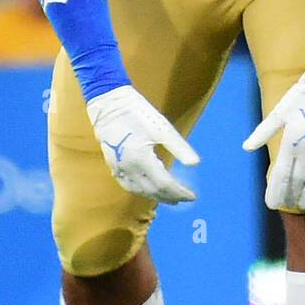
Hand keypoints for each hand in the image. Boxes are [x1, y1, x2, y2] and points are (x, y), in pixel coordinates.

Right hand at [86, 85, 198, 203]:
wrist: (108, 105)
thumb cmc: (138, 113)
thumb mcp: (162, 128)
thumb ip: (179, 147)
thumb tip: (195, 164)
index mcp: (142, 158)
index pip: (165, 184)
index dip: (180, 192)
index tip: (192, 196)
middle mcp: (128, 168)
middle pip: (153, 190)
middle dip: (170, 197)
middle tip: (184, 199)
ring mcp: (118, 169)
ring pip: (139, 191)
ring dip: (156, 196)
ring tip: (169, 198)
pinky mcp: (112, 166)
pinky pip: (128, 186)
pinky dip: (141, 191)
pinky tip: (148, 190)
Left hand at [243, 64, 304, 210]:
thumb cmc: (302, 97)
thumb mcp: (279, 112)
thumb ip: (263, 132)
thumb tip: (246, 148)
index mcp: (291, 139)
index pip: (282, 173)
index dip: (276, 190)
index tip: (271, 204)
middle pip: (297, 179)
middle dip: (290, 195)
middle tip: (285, 206)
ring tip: (302, 206)